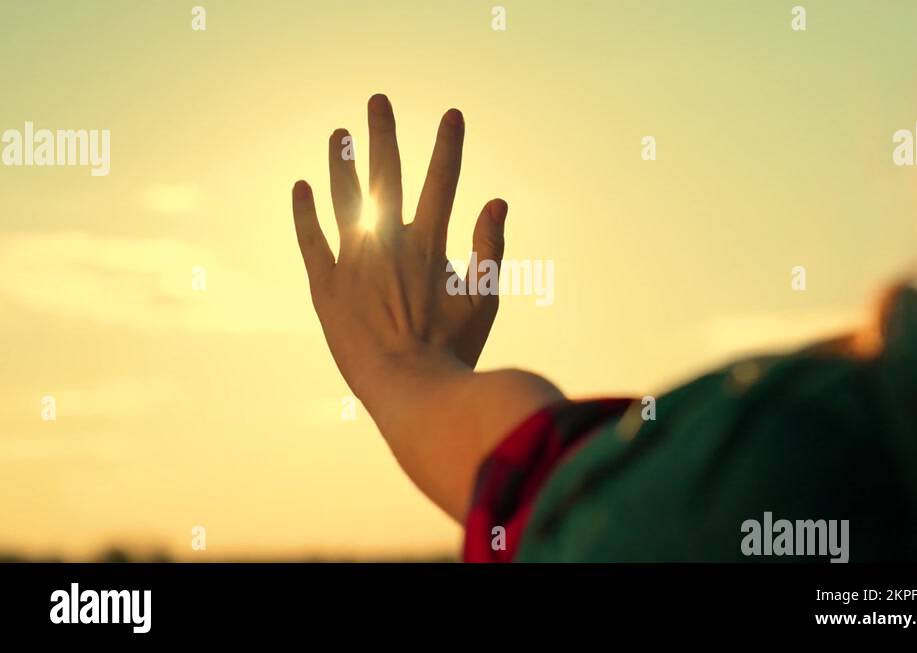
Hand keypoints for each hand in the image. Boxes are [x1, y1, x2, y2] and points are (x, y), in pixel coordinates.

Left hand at [291, 94, 507, 402]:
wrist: (410, 390)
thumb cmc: (454, 349)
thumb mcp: (484, 298)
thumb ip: (489, 247)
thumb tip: (497, 199)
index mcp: (428, 244)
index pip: (442, 181)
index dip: (448, 145)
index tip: (452, 114)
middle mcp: (388, 243)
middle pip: (385, 175)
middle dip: (382, 134)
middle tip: (377, 100)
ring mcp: (354, 263)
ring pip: (343, 199)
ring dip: (342, 163)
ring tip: (339, 134)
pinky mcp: (326, 287)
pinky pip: (311, 241)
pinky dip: (305, 213)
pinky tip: (301, 187)